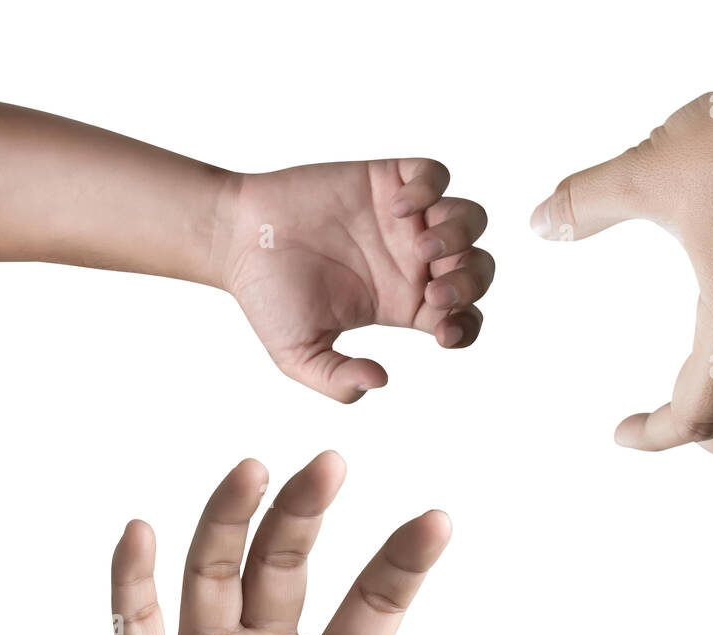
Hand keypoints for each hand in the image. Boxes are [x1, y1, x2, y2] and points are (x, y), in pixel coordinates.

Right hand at [222, 161, 492, 401]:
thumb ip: (336, 379)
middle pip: (477, 267)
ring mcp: (403, 219)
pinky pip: (434, 174)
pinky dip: (430, 188)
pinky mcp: (384, 180)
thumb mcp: (299, 354)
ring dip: (458, 235)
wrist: (235, 240)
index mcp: (404, 303)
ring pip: (468, 220)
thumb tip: (379, 383)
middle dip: (469, 282)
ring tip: (421, 248)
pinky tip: (399, 208)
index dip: (467, 326)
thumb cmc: (267, 296)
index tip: (442, 334)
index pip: (465, 315)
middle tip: (433, 290)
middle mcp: (413, 261)